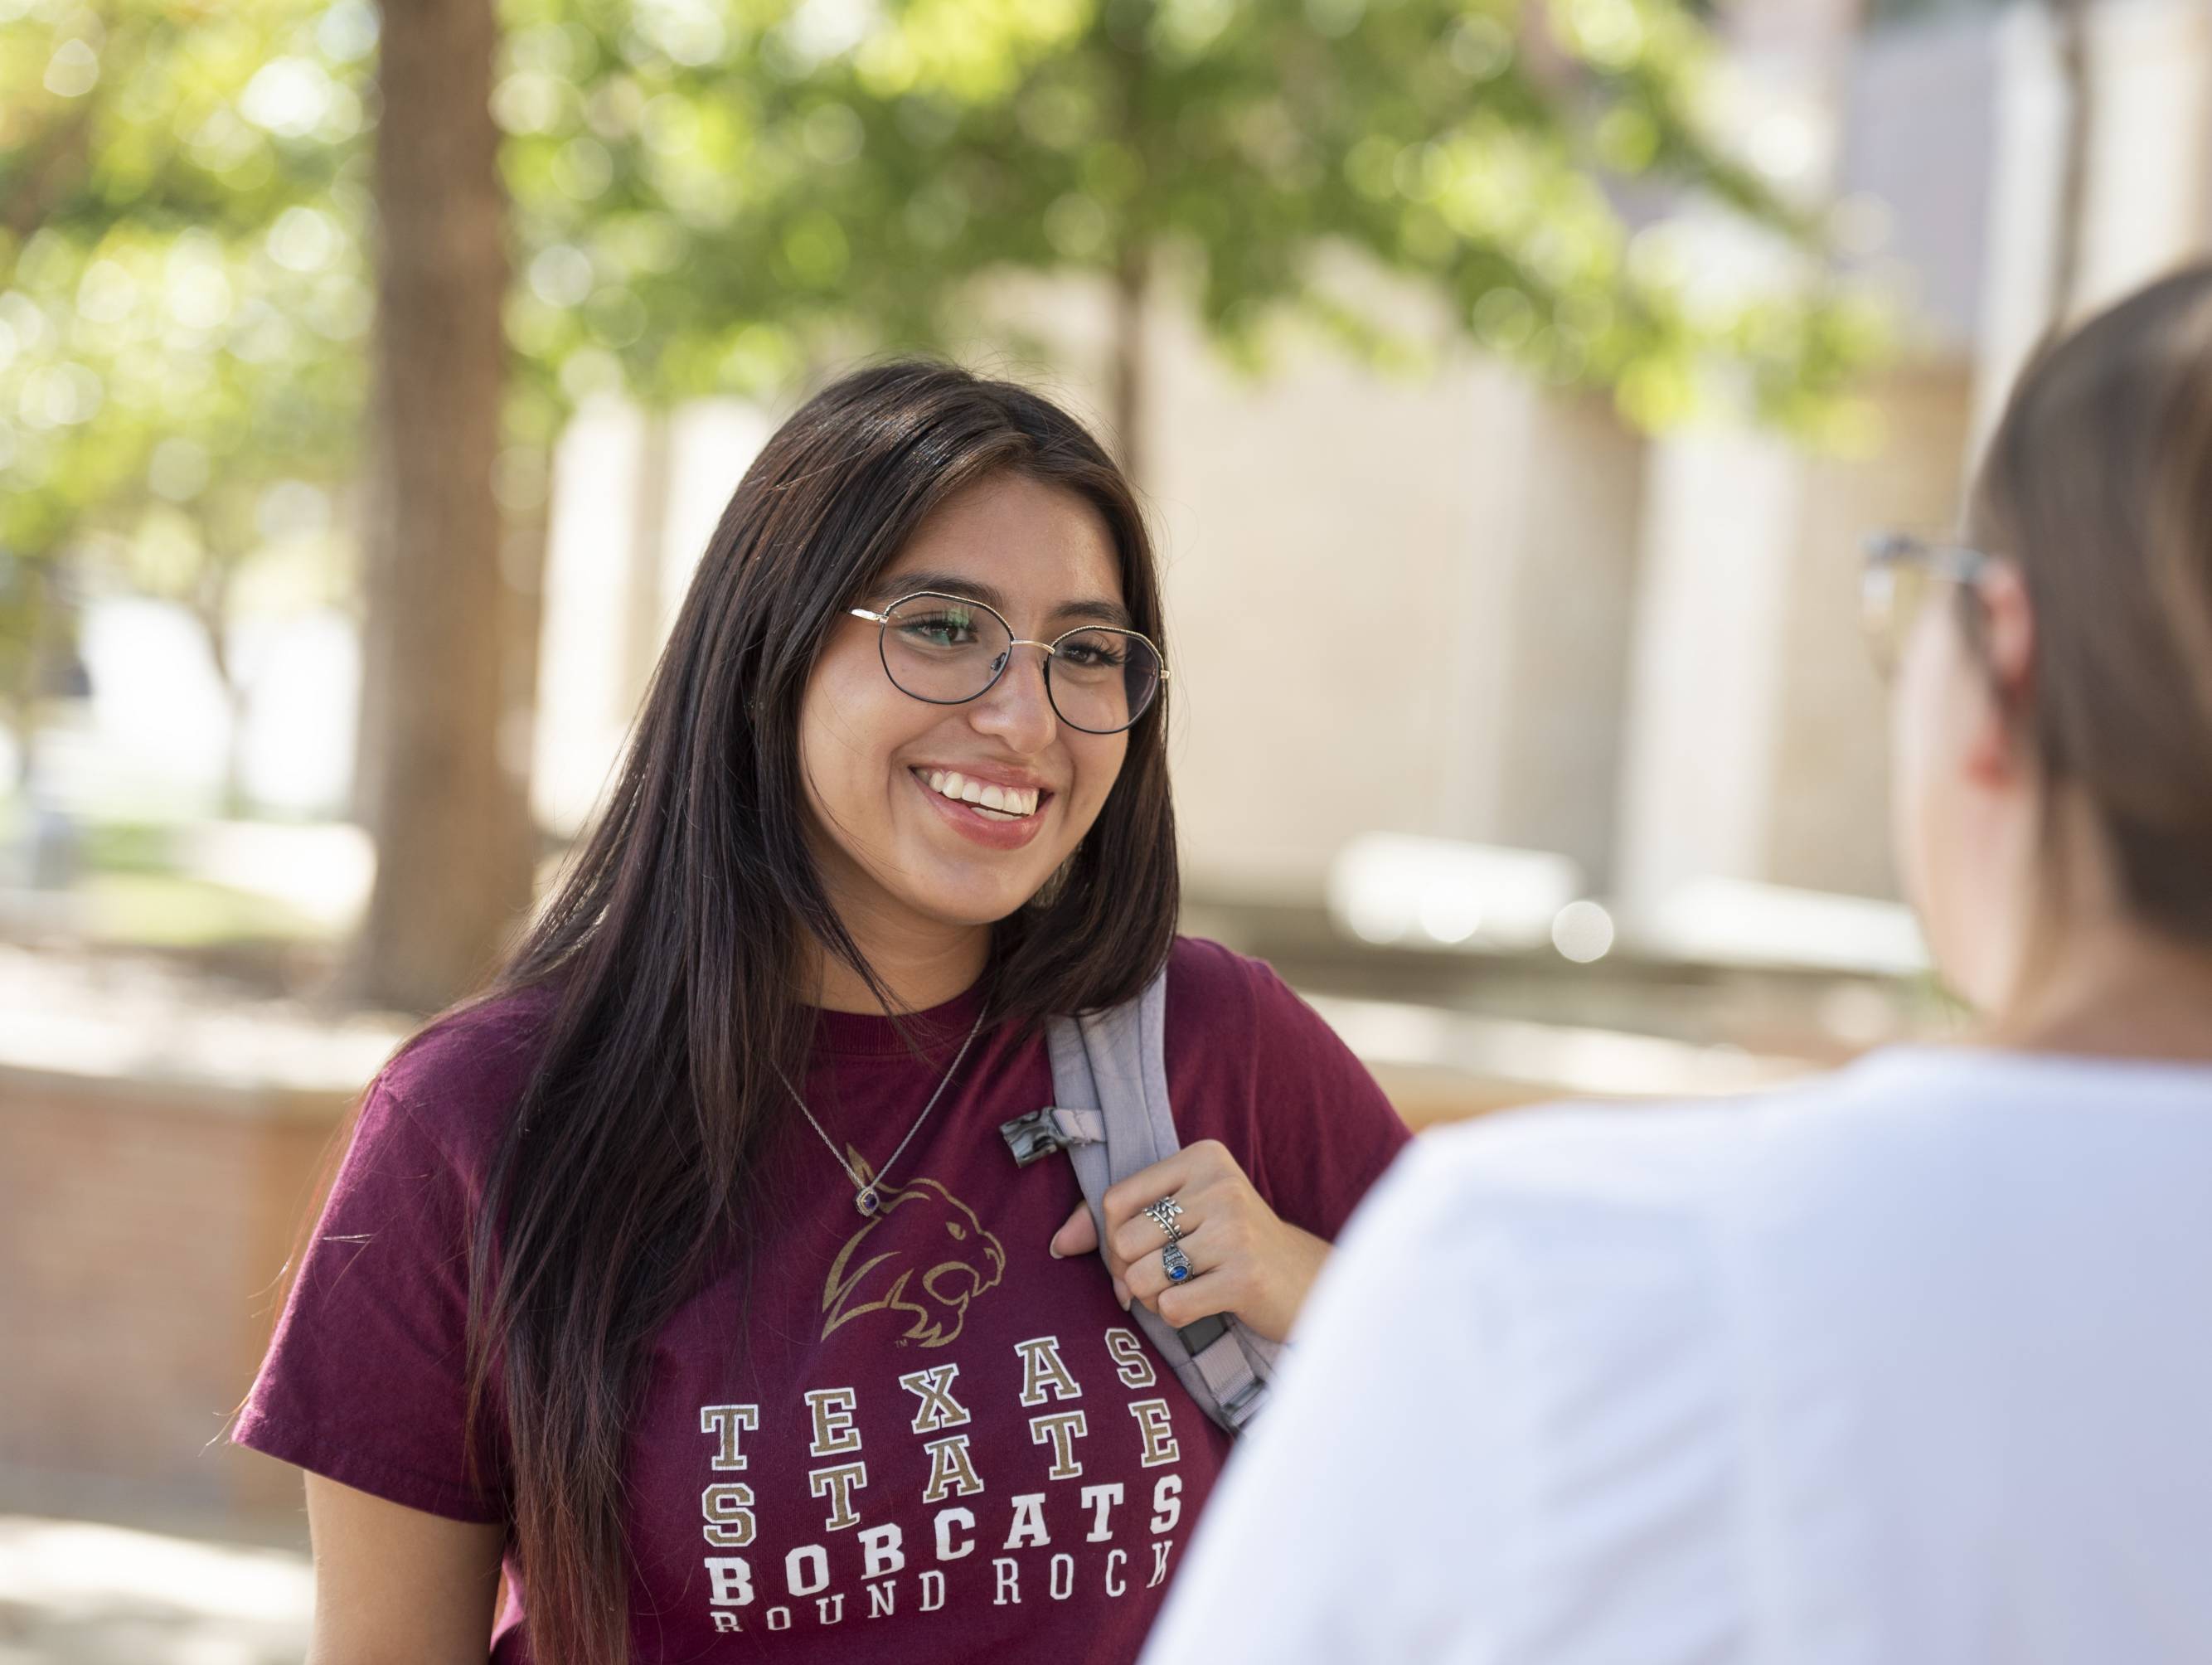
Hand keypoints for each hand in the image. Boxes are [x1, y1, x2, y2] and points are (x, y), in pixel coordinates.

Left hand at [1048, 1139, 1329, 1343]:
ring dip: (1151, 1296)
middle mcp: (1219, 1186)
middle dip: (1130, 1274)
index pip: (1115, 1200)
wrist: (1307, 1279)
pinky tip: (1202, 1303)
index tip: (1134, 1255)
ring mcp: (1234, 1231)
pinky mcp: (1244, 1277)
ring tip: (1181, 1289)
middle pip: (1124, 1241)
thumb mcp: (1183, 1212)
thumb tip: (1059, 1243)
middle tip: (1160, 1279)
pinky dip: (1175, 1315)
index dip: (1111, 1239)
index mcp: (1202, 1158)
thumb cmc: (1231, 1244)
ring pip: (1143, 1277)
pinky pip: (1170, 1306)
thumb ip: (1118, 1220)